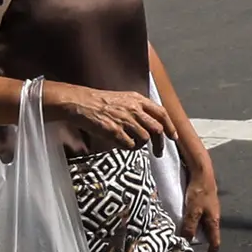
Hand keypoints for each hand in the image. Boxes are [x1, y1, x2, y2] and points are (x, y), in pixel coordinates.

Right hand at [45, 82, 169, 149]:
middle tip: (158, 152)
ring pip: (144, 138)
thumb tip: (149, 123)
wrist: (79, 102)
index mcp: (137, 100)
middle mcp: (134, 109)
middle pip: (157, 129)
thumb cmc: (98, 102)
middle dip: (160, 143)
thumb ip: (137, 108)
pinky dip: (129, 148)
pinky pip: (129, 145)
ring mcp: (124, 121)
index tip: (172, 137)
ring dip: (141, 146)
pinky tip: (122, 145)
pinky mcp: (114, 131)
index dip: (170, 127)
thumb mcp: (122, 98)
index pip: (161, 113)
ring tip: (134, 146)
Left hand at [180, 168, 223, 251]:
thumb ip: (189, 226)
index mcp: (213, 222)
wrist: (201, 172)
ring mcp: (207, 210)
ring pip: (199, 227)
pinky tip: (178, 223)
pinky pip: (195, 218)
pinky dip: (188, 224)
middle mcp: (212, 218)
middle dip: (198, 245)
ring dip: (191, 234)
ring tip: (179, 240)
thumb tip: (186, 243)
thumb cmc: (199, 191)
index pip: (215, 243)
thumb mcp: (193, 211)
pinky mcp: (201, 204)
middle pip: (206, 236)